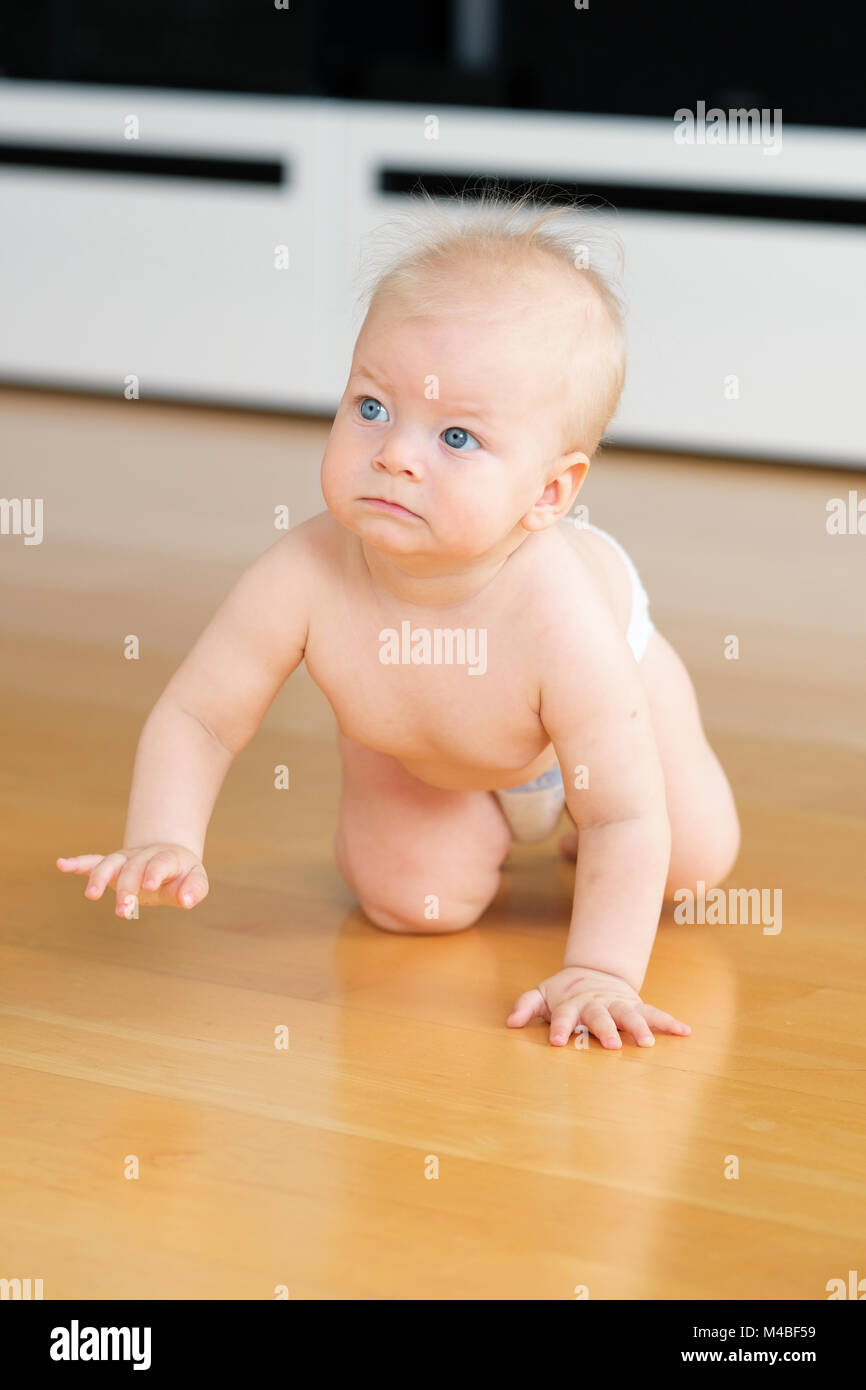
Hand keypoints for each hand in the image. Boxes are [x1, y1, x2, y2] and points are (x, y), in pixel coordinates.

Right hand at [56, 843, 208, 917]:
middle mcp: (143, 856)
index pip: (160, 863)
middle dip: (127, 888)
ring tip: (91, 896)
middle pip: (132, 868)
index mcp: (167, 858)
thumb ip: (194, 890)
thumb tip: (185, 900)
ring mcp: (125, 859)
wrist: (167, 857)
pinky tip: (62, 864)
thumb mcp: (195, 881)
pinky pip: (93, 862)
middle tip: (124, 911)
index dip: (155, 872)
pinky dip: (77, 863)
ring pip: (109, 864)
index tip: (150, 885)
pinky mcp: (112, 865)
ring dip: (99, 878)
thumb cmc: (182, 875)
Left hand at [506, 965, 690, 1048]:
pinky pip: (654, 1013)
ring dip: (638, 1027)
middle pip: (600, 1016)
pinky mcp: (636, 1006)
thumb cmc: (564, 993)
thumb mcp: (542, 995)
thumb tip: (511, 1023)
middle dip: (604, 1030)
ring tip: (648, 1043)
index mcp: (572, 1004)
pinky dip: (669, 1022)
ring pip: (629, 1014)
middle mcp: (596, 1004)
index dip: (560, 1027)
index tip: (557, 1042)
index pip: (563, 1016)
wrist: (594, 973)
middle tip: (610, 1045)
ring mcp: (617, 1004)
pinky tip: (685, 1031)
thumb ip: (527, 1006)